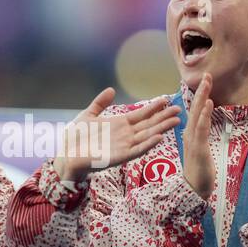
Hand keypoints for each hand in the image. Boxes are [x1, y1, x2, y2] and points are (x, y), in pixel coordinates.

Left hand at [53, 88, 181, 182]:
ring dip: (161, 128)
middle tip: (179, 109)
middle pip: (149, 124)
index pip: (141, 114)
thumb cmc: (77, 139)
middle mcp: (125, 135)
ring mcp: (124, 146)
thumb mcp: (88, 115)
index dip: (154, 107)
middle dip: (164, 117)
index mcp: (119, 124)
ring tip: (175, 121)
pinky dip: (148, 144)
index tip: (166, 99)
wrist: (68, 156)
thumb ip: (100, 103)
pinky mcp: (120, 156)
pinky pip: (137, 150)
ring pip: (147, 135)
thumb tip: (111, 90)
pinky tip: (159, 137)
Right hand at [182, 73, 214, 198]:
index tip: (206, 81)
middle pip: (195, 108)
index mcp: (190, 133)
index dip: (200, 95)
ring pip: (197, 114)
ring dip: (202, 97)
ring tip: (207, 82)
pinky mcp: (198, 148)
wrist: (193, 190)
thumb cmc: (198, 171)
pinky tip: (208, 103)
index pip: (196, 111)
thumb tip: (201, 124)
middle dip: (201, 90)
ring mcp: (192, 140)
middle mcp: (189, 133)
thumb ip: (200, 135)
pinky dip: (204, 115)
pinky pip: (201, 128)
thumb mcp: (200, 149)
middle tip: (207, 74)